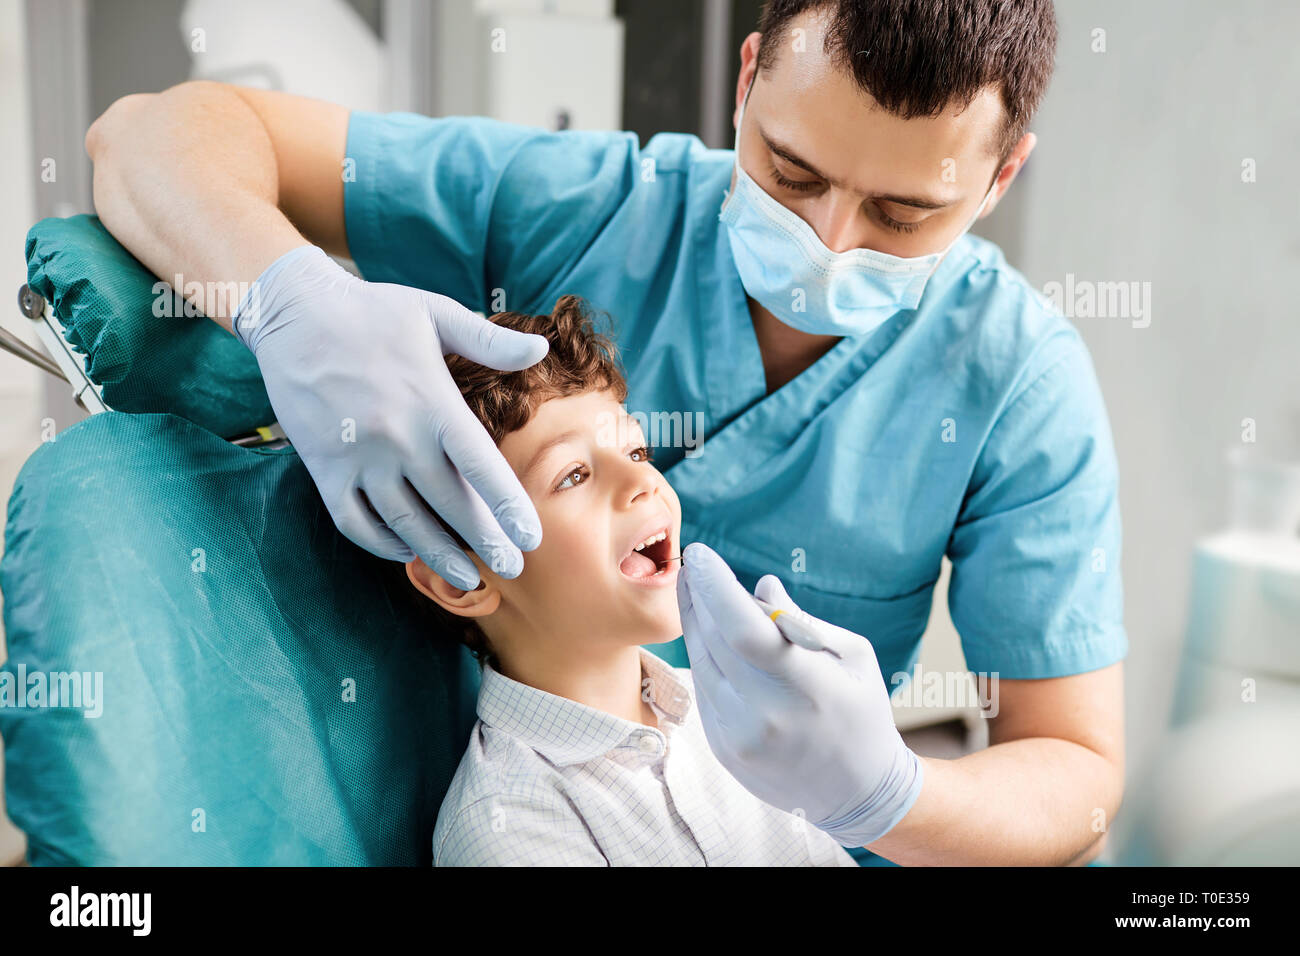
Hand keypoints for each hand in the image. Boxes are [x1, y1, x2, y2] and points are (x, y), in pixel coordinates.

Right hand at [233, 244, 548, 590]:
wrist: (293, 313)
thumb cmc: (372, 312)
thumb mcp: (436, 313)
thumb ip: (489, 341)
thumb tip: (539, 349)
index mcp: (433, 403)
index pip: (481, 468)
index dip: (509, 507)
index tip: (532, 538)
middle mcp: (398, 438)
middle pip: (450, 506)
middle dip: (485, 543)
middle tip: (512, 569)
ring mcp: (357, 458)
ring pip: (404, 523)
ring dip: (437, 555)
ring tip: (467, 579)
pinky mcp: (323, 469)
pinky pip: (354, 521)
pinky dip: (381, 543)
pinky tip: (405, 552)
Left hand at [675, 542, 923, 846]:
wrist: (859, 794)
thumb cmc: (862, 713)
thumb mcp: (852, 656)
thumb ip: (801, 621)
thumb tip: (760, 588)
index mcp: (806, 687)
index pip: (743, 628)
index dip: (714, 586)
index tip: (700, 554)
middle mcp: (766, 715)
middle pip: (713, 641)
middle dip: (698, 595)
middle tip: (693, 563)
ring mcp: (739, 737)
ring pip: (702, 664)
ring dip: (695, 623)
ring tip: (695, 591)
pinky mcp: (724, 750)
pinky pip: (704, 690)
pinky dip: (705, 658)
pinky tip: (709, 635)